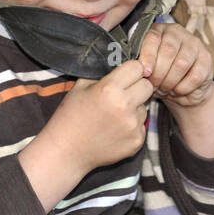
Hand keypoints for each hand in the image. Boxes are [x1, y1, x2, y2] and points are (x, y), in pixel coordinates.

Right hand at [39, 60, 152, 176]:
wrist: (66, 152)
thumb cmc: (70, 117)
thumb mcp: (80, 87)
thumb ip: (102, 73)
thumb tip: (119, 62)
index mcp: (109, 89)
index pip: (137, 67)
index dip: (131, 70)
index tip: (126, 74)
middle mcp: (124, 106)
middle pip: (147, 85)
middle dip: (137, 86)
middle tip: (123, 93)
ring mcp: (132, 125)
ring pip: (145, 107)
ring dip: (135, 108)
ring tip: (114, 116)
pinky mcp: (136, 141)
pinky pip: (142, 126)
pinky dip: (132, 126)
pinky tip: (115, 130)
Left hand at [138, 22, 213, 108]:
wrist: (184, 89)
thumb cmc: (161, 75)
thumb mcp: (148, 67)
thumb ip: (141, 63)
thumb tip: (134, 69)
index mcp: (160, 30)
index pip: (152, 37)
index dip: (147, 56)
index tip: (144, 73)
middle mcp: (178, 33)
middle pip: (168, 51)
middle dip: (158, 73)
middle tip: (154, 86)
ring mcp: (195, 44)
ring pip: (181, 64)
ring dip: (170, 81)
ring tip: (164, 89)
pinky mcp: (207, 59)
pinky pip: (195, 76)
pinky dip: (183, 88)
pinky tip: (177, 90)